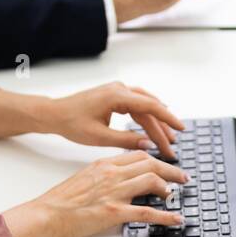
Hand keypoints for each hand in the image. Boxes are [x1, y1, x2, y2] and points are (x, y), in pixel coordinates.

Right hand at [7, 151, 186, 236]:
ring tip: (177, 194)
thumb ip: (104, 175)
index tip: (166, 164)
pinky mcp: (114, 212)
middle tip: (183, 176)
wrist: (47, 214)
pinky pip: (147, 212)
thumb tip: (120, 178)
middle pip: (150, 164)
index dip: (157, 159)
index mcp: (104, 164)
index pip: (138, 155)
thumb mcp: (84, 177)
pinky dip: (166, 215)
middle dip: (171, 169)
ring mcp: (114, 192)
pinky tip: (176, 219)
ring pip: (152, 180)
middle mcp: (112, 174)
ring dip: (169, 186)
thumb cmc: (61, 200)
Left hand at [43, 81, 184, 157]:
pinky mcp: (114, 96)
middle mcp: (120, 89)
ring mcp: (117, 91)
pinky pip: (136, 106)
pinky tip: (153, 127)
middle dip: (162, 128)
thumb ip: (127, 140)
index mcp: (117, 96)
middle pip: (149, 108)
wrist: (54, 114)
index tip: (181, 129)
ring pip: (144, 107)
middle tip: (172, 146)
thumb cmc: (72, 123)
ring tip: (168, 140)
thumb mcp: (100, 137)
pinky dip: (146, 118)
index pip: (150, 106)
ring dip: (155, 123)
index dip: (168, 118)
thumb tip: (149, 145)